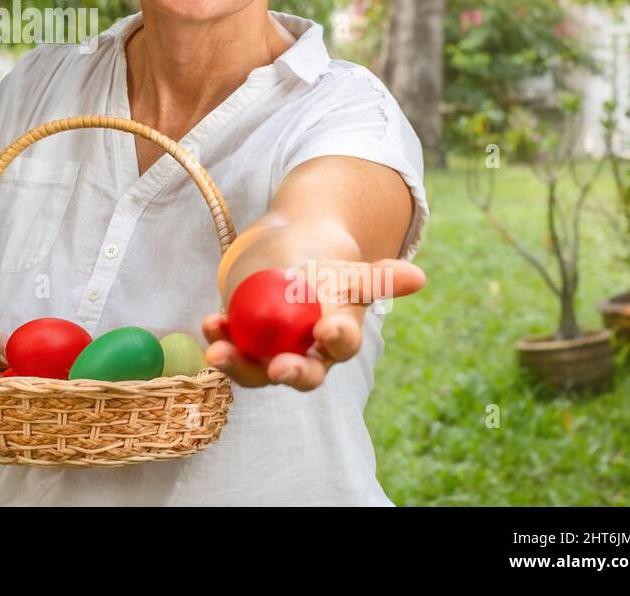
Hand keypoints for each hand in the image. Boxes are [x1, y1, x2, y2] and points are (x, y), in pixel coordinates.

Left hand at [202, 258, 425, 390]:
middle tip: (278, 367)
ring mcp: (272, 353)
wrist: (292, 257)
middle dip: (290, 372)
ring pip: (257, 368)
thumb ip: (378, 276)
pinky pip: (231, 346)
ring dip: (238, 361)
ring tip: (219, 349)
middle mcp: (307, 355)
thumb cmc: (328, 270)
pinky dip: (220, 336)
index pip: (342, 345)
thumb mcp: (349, 270)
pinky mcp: (243, 345)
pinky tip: (210, 322)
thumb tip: (419, 277)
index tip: (328, 328)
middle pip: (301, 372)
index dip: (337, 339)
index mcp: (338, 338)